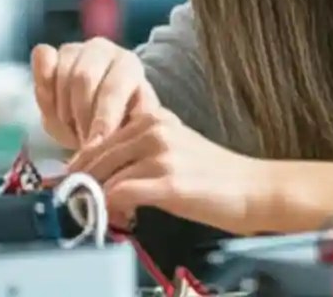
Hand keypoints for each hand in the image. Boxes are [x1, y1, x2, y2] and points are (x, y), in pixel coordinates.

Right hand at [31, 39, 159, 150]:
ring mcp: (75, 50)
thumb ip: (125, 128)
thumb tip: (105, 139)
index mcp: (129, 65)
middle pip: (83, 79)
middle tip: (83, 141)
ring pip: (60, 76)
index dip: (102, 120)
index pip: (113, 89)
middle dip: (80, 116)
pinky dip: (42, 87)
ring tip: (73, 129)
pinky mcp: (51, 53)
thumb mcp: (133, 122)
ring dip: (61, 110)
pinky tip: (51, 107)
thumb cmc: (122, 116)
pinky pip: (42, 61)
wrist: (102, 105)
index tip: (95, 144)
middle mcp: (103, 50)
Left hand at [66, 108, 264, 233]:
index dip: (82, 165)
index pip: (99, 139)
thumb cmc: (215, 172)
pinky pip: (119, 196)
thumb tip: (97, 164)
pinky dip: (113, 209)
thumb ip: (140, 146)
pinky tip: (126, 215)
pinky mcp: (169, 184)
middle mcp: (156, 130)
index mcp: (155, 117)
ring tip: (112, 212)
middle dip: (85, 185)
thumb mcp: (176, 144)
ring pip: (104, 178)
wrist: (253, 188)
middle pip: (96, 159)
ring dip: (99, 200)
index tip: (79, 183)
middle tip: (87, 204)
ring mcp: (162, 156)